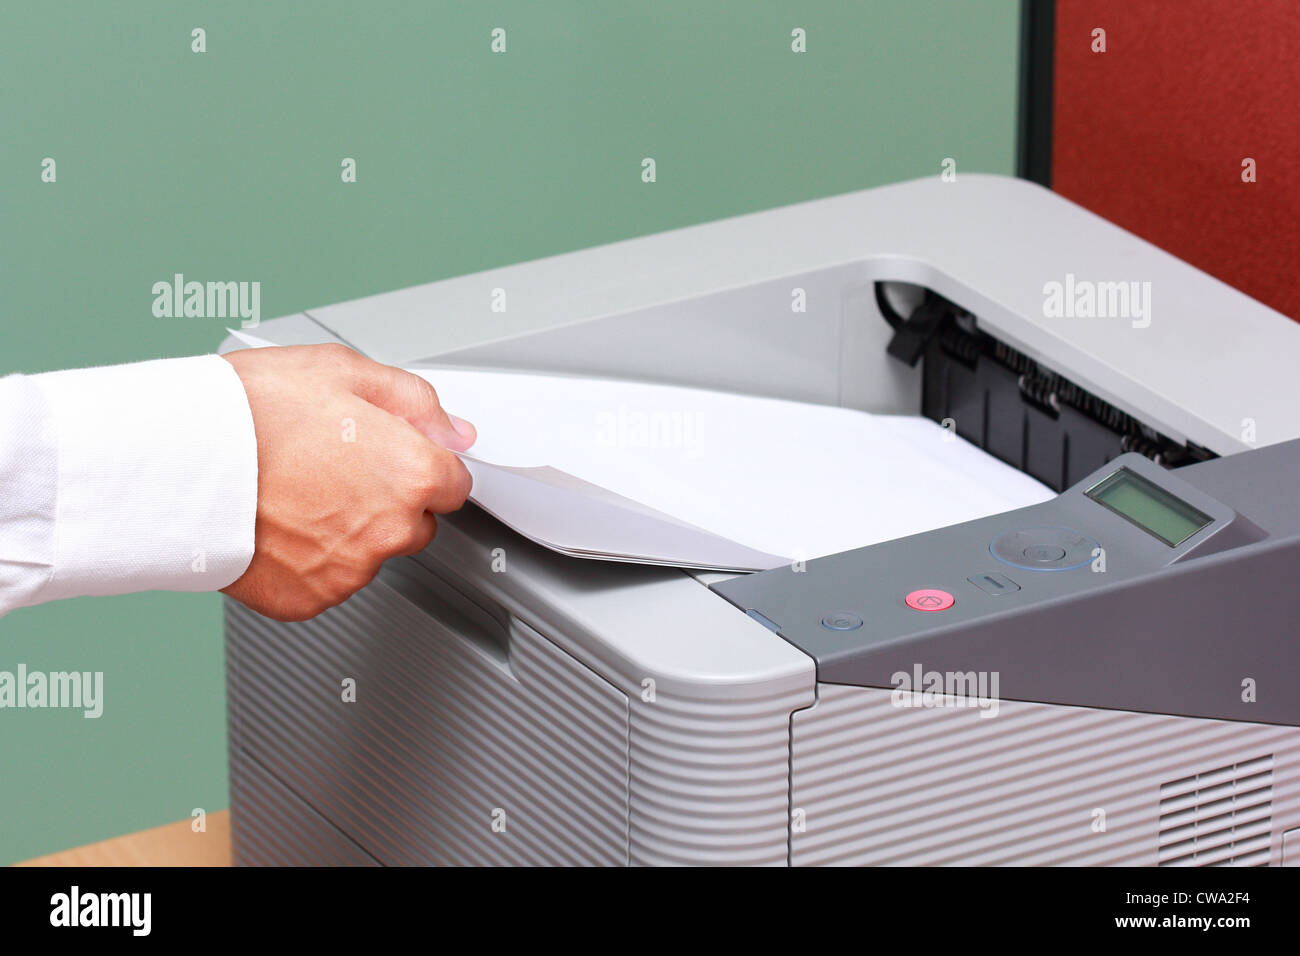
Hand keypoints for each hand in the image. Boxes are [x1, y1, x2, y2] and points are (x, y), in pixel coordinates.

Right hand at [219, 343, 475, 620]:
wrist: (175, 462)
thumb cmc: (250, 412)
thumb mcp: (342, 371)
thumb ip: (414, 402)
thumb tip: (454, 430)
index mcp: (411, 473)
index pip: (454, 482)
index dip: (421, 463)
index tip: (391, 455)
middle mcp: (390, 530)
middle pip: (415, 521)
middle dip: (387, 498)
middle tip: (332, 466)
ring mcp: (349, 570)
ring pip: (369, 551)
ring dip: (347, 529)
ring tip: (295, 490)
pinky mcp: (309, 598)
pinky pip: (326, 580)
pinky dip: (309, 559)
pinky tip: (278, 523)